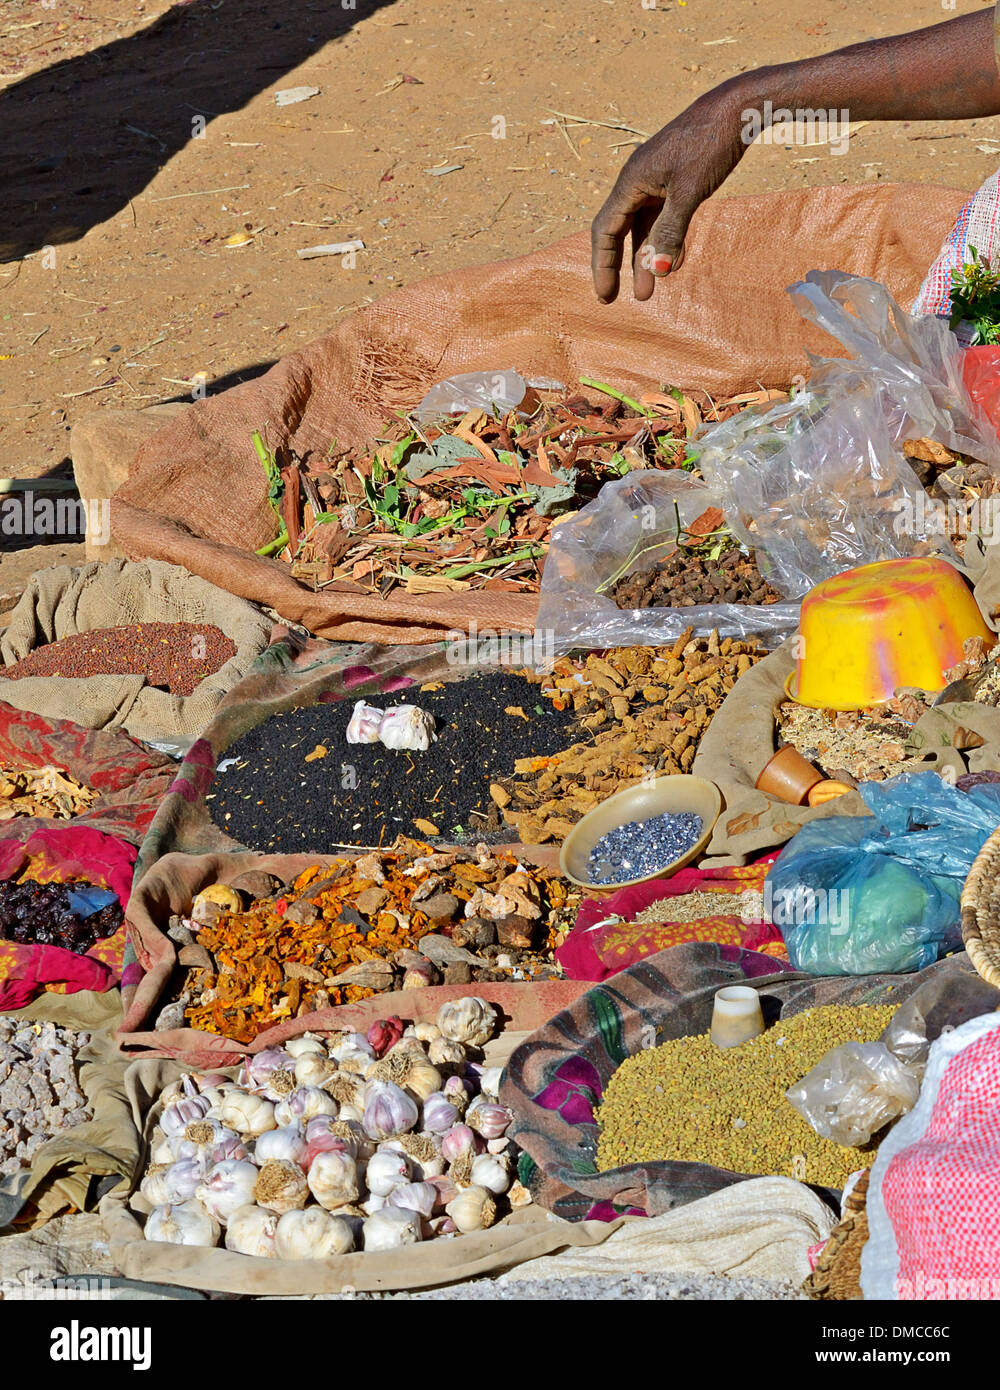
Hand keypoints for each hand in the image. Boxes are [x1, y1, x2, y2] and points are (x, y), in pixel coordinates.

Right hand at [591, 81, 751, 302]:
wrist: (736, 109)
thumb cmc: (710, 145)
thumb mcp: (690, 193)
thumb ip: (670, 233)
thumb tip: (656, 272)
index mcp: (631, 181)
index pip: (605, 231)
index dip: (602, 265)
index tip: (605, 295)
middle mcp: (636, 181)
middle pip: (617, 232)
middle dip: (616, 267)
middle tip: (613, 299)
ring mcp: (654, 181)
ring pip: (640, 228)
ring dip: (642, 259)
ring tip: (647, 292)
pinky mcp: (672, 180)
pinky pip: (659, 217)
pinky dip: (662, 241)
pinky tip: (670, 263)